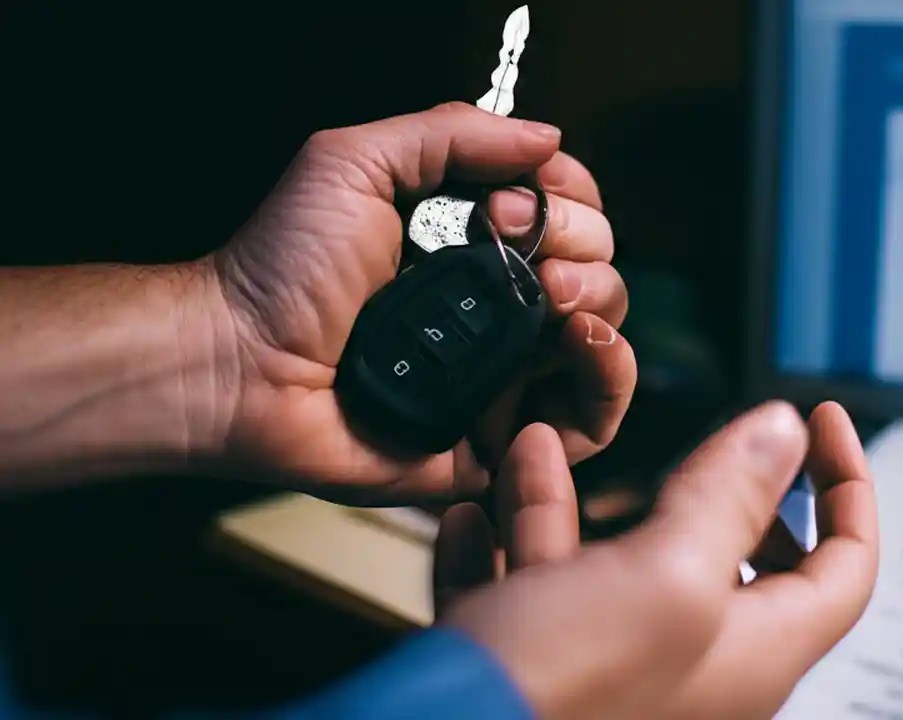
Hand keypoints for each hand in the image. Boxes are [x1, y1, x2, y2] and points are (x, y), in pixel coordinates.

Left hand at [201, 102, 633, 504]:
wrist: (241, 366)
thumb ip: (452, 135)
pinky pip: (590, 423)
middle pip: (600, 266)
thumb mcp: (357, 162)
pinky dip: (610, 382)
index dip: (565, 198)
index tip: (509, 206)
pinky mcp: (501, 436)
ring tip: (558, 301)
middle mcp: (497, 303)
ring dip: (604, 303)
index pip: (567, 209)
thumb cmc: (285, 267)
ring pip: (607, 336)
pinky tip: (578, 347)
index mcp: (472, 241)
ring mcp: (504, 370)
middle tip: (518, 250)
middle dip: (583, 246)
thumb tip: (549, 136)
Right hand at [433, 401, 879, 719]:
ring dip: (566, 503)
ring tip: (536, 447)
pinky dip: (503, 551)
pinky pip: (527, 601)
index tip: (821, 415)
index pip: (844, 565)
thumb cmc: (564, 691)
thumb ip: (729, 498)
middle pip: (737, 568)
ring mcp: (610, 674)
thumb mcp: (667, 573)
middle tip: (716, 446)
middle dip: (719, 494)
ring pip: (605, 570)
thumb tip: (783, 431)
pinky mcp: (536, 677)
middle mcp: (691, 666)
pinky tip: (473, 518)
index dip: (846, 484)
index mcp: (752, 649)